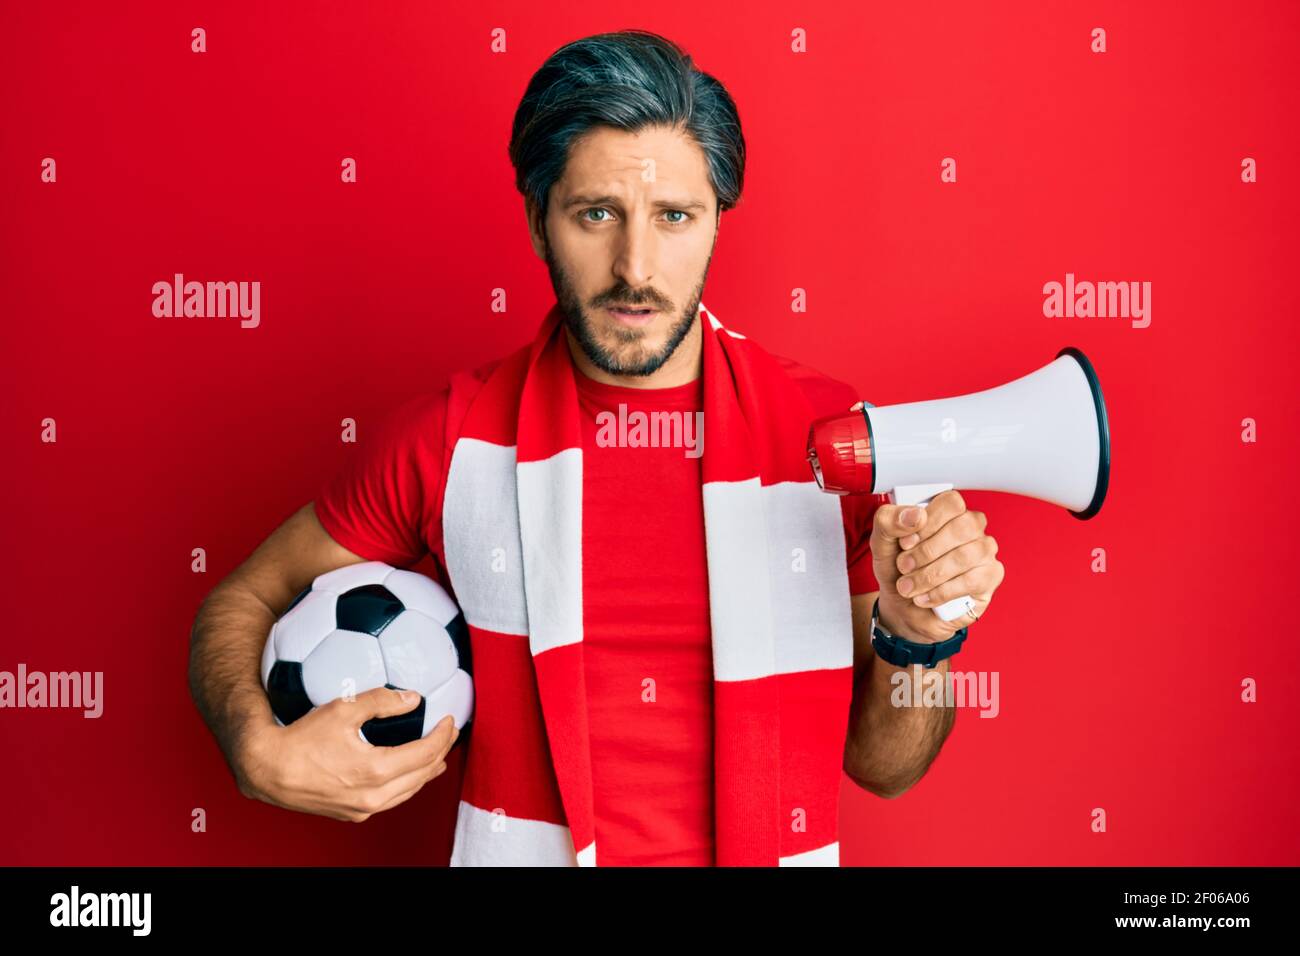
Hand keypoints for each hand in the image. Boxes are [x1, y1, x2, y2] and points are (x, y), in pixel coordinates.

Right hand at [236, 686, 458, 822]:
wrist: (266, 768)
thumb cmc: (301, 738)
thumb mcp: (343, 709)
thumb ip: (382, 701)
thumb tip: (413, 698)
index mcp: (375, 771)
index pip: (426, 753)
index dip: (443, 735)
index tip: (450, 719)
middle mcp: (373, 797)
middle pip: (422, 775)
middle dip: (440, 752)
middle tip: (449, 734)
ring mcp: (362, 809)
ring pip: (408, 792)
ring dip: (426, 772)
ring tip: (437, 756)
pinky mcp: (351, 813)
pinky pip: (390, 800)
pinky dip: (405, 784)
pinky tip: (405, 773)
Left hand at [870, 489, 1004, 642]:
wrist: (903, 606)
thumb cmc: (898, 568)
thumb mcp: (882, 542)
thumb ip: (889, 521)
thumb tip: (915, 515)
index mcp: (947, 511)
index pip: (951, 502)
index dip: (928, 522)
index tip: (905, 542)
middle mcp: (971, 526)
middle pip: (961, 528)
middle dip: (926, 552)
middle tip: (904, 567)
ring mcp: (984, 550)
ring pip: (965, 556)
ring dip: (930, 575)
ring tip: (908, 587)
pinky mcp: (990, 576)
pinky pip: (972, 581)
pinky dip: (942, 592)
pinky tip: (924, 597)